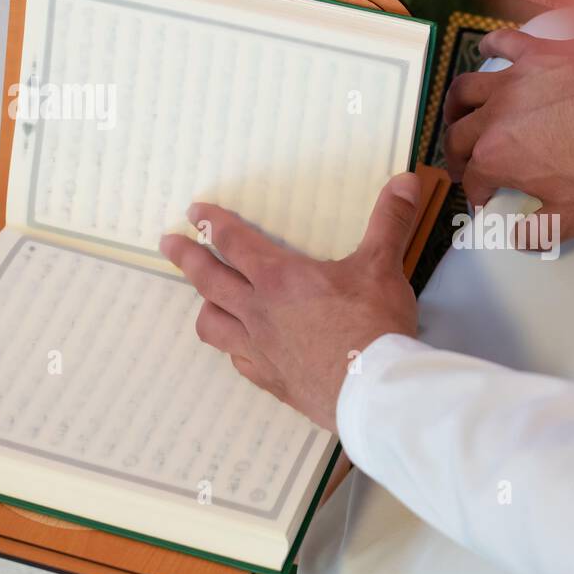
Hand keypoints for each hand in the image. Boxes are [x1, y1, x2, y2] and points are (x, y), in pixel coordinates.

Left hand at [158, 173, 421, 433]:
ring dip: (206, 307)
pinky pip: (239, 362)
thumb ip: (390, 221)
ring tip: (206, 301)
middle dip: (187, 258)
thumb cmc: (373, 327)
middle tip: (169, 244)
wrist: (372, 391)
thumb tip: (405, 182)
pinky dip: (236, 351)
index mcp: (280, 279)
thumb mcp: (383, 265)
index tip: (195, 212)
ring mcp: (261, 350)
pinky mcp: (273, 381)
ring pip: (214, 325)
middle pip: (209, 280)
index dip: (212, 223)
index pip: (234, 242)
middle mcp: (259, 312)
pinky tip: (244, 350)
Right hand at [442, 30, 573, 246]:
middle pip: (459, 136)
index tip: (484, 201)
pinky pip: (503, 42)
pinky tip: (487, 51)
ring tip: (459, 117)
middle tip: (464, 167)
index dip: (476, 195)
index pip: (473, 180)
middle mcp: (494, 114)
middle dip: (457, 157)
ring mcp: (514, 79)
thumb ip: (540, 232)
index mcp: (496, 156)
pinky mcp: (538, 52)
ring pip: (465, 89)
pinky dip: (490, 47)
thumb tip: (518, 239)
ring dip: (456, 107)